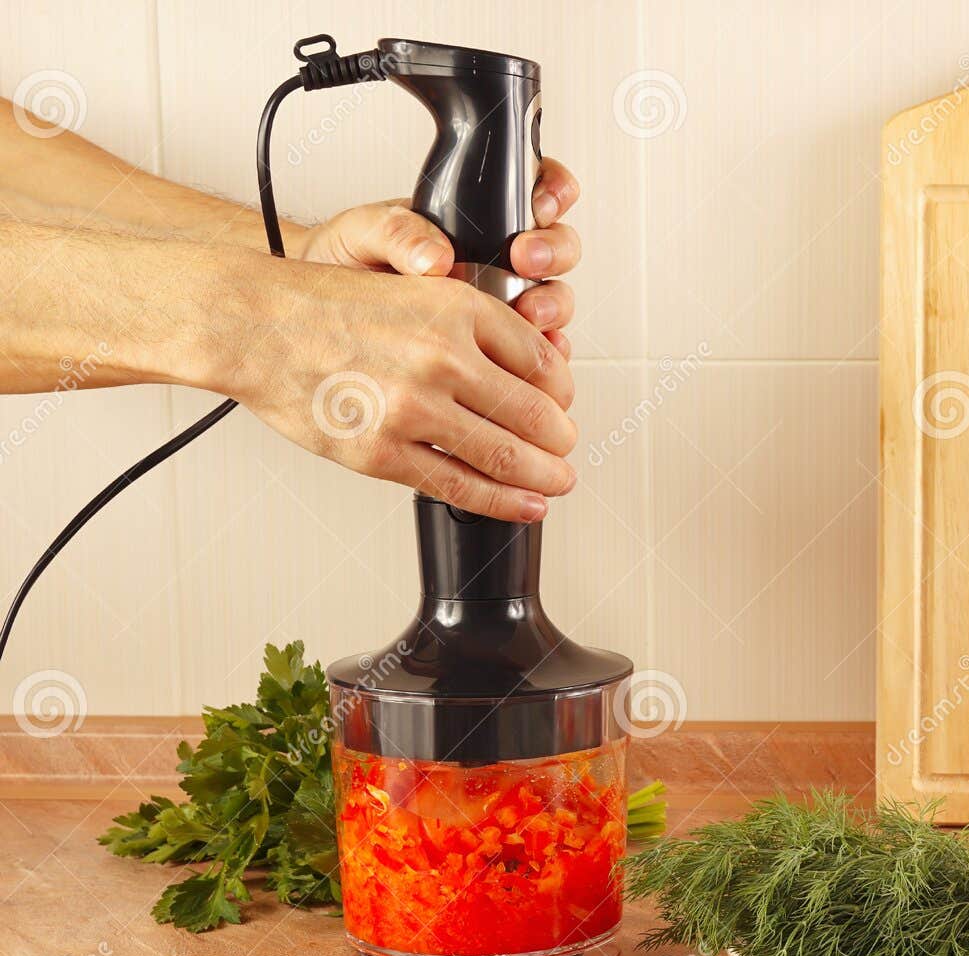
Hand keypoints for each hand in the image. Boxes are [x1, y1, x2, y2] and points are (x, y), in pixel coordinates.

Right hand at [223, 160, 583, 520]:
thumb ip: (472, 324)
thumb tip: (531, 370)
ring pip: (507, 455)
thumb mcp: (415, 288)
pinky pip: (460, 485)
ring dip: (544, 476)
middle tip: (566, 450)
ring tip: (557, 482)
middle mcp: (443, 356)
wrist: (254, 325)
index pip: (543, 362)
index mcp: (458, 308)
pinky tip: (525, 505)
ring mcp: (413, 408)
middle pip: (536, 414)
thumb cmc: (327, 306)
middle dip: (561, 441)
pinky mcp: (383, 452)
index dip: (563, 393)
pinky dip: (503, 502)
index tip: (563, 406)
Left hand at [291, 158, 581, 362]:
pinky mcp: (500, 346)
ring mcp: (505, 301)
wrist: (326, 320)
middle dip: (552, 251)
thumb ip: (397, 231)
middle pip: (557, 246)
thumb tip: (435, 254)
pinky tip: (538, 355)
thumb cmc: (349, 265)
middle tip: (526, 258)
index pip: (532, 188)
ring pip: (555, 296)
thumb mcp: (364, 232)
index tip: (539, 204)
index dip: (551, 191)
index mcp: (475, 216)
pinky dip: (546, 354)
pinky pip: (538, 350)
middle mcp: (499, 257)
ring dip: (552, 304)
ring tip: (529, 312)